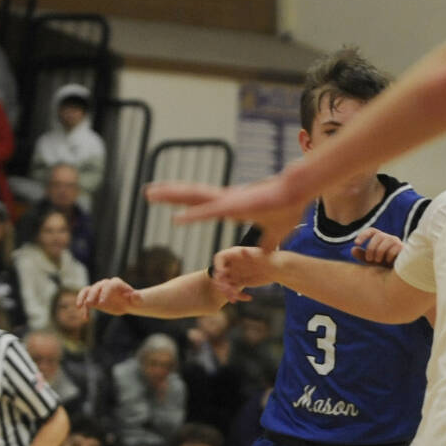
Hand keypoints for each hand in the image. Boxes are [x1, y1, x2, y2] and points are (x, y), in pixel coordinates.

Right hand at [77, 276, 139, 316]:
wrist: (127, 303)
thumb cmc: (132, 300)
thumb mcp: (136, 300)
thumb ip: (136, 298)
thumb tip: (135, 295)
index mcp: (116, 283)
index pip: (109, 285)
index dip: (104, 292)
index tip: (102, 303)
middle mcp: (105, 285)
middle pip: (97, 287)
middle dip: (92, 294)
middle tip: (89, 303)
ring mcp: (98, 291)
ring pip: (87, 290)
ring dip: (82, 297)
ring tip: (79, 306)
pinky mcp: (93, 298)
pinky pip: (85, 300)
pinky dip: (84, 308)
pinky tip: (85, 318)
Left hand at [146, 175, 307, 251]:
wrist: (298, 196)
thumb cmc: (287, 209)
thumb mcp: (274, 234)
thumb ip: (266, 242)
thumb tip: (265, 252)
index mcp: (230, 205)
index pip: (202, 202)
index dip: (185, 202)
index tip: (170, 203)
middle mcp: (224, 200)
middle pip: (191, 196)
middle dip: (169, 195)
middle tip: (148, 193)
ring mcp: (227, 201)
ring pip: (193, 198)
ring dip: (171, 197)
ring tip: (149, 194)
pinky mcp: (234, 206)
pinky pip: (209, 212)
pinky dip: (193, 216)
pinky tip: (177, 218)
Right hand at [211, 246, 271, 297]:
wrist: (278, 268)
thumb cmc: (272, 259)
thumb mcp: (263, 257)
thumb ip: (252, 255)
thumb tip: (243, 251)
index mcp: (236, 253)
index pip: (220, 257)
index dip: (218, 266)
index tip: (221, 274)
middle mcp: (233, 263)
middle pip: (220, 273)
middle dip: (222, 282)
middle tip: (229, 290)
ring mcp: (235, 273)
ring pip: (224, 284)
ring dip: (228, 292)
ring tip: (236, 298)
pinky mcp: (239, 282)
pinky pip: (233, 290)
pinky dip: (238, 295)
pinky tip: (249, 297)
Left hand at [351, 227, 402, 267]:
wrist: (399, 273)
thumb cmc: (385, 265)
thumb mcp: (372, 261)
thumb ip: (363, 256)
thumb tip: (353, 249)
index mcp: (380, 239)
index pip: (371, 231)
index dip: (363, 235)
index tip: (356, 243)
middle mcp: (389, 238)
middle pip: (378, 236)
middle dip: (371, 247)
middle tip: (369, 259)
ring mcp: (397, 242)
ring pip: (386, 241)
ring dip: (379, 252)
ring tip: (377, 261)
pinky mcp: (403, 249)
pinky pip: (394, 249)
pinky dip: (388, 257)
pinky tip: (389, 263)